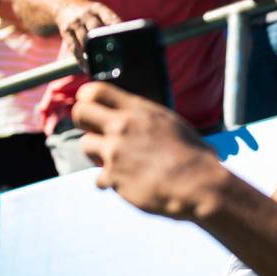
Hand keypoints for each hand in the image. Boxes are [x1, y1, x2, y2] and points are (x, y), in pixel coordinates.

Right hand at [54, 0, 121, 63]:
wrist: (63, 4)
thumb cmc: (89, 12)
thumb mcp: (99, 11)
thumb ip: (111, 22)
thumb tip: (126, 39)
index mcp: (98, 8)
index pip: (109, 17)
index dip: (117, 27)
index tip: (124, 36)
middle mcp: (86, 15)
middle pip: (96, 28)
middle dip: (104, 40)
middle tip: (115, 54)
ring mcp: (75, 23)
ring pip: (85, 39)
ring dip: (92, 53)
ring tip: (102, 66)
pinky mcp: (65, 31)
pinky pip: (73, 47)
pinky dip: (80, 59)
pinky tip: (86, 67)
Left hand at [73, 81, 219, 221]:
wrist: (197, 184)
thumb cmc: (193, 156)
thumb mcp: (172, 125)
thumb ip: (148, 120)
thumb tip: (142, 119)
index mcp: (139, 110)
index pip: (95, 91)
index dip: (88, 99)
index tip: (93, 108)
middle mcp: (123, 127)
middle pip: (80, 113)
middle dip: (85, 123)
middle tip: (98, 134)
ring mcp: (115, 152)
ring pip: (85, 145)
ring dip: (98, 154)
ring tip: (118, 161)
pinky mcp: (113, 177)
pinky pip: (99, 179)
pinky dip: (111, 183)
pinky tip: (129, 183)